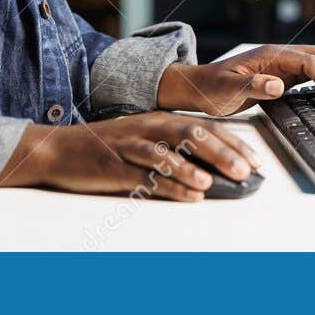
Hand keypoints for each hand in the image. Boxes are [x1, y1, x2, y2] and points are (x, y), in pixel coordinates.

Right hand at [0, 113, 261, 202]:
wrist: (58, 149)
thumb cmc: (106, 148)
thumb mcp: (143, 140)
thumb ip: (173, 150)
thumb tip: (213, 172)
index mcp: (160, 119)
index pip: (205, 127)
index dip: (233, 142)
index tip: (256, 160)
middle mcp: (149, 128)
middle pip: (192, 134)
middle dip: (222, 152)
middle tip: (246, 170)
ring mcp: (131, 146)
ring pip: (168, 152)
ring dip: (194, 167)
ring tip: (213, 182)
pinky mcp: (116, 167)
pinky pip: (146, 176)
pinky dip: (169, 185)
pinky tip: (187, 195)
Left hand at [157, 45, 314, 115]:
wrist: (199, 87)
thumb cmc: (210, 87)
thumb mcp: (227, 89)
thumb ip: (252, 86)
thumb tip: (278, 86)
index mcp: (271, 55)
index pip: (307, 62)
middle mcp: (280, 57)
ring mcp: (282, 66)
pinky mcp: (282, 77)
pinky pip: (310, 75)